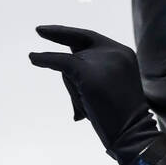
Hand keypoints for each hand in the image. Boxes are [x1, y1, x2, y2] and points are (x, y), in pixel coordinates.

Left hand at [29, 24, 158, 164]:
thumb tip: (61, 65)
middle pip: (78, 48)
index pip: (90, 37)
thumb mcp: (111, 87)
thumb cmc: (121, 119)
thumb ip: (93, 71)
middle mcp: (115, 51)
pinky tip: (33, 58)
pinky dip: (45, 59)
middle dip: (65, 61)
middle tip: (39, 30)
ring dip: (73, 88)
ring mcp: (103, 60)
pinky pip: (60, 61)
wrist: (132, 134)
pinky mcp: (88, 72)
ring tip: (90, 108)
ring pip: (71, 61)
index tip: (44, 30)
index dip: (67, 33)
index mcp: (123, 53)